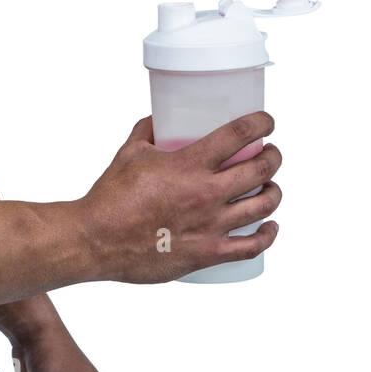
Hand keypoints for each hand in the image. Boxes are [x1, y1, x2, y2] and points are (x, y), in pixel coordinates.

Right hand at [81, 112, 282, 282]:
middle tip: (270, 153)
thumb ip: (147, 131)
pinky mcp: (207, 253)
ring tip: (270, 186)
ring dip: (274, 191)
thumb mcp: (128, 154)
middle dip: (273, 156)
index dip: (261, 122)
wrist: (96, 240)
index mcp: (188, 165)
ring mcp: (210, 225)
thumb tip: (159, 118)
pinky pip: (251, 247)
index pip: (239, 134)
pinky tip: (270, 227)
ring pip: (263, 205)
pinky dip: (267, 235)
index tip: (267, 121)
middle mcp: (206, 193)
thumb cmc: (110, 197)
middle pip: (261, 169)